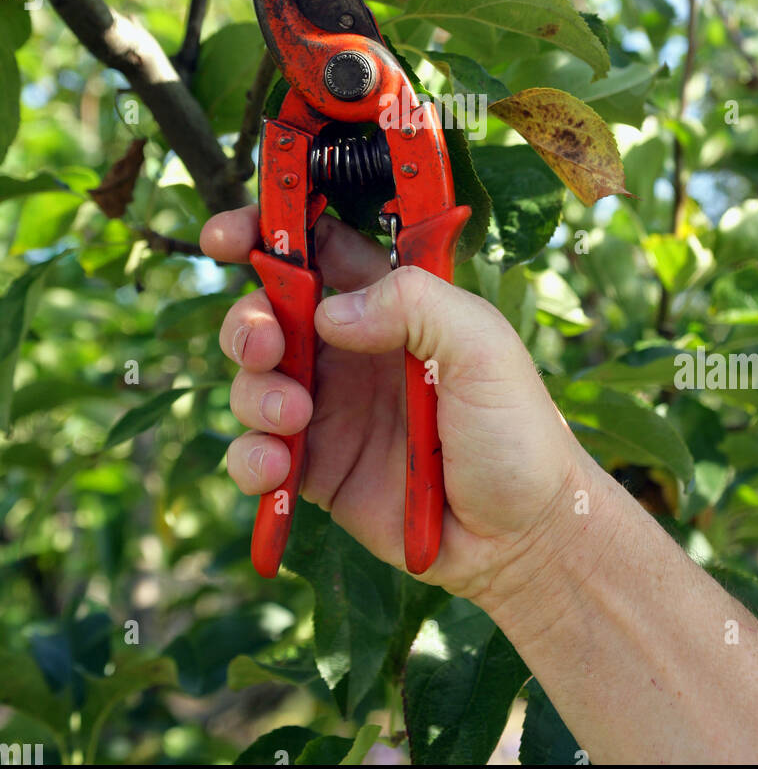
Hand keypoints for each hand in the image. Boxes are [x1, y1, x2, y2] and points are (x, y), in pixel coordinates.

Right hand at [200, 207, 600, 602]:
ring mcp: (331, 410)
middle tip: (266, 346)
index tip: (226, 236)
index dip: (270, 231)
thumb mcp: (483, 347)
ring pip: (253, 380)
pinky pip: (256, 452)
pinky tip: (278, 466)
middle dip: (248, 322)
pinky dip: (250, 456)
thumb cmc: (517, 431)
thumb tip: (329, 313)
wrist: (521, 538)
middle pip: (269, 313)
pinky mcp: (316, 469)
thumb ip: (414, 304)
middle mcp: (353, 350)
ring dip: (255, 392)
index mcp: (394, 304)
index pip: (320, 247)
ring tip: (294, 418)